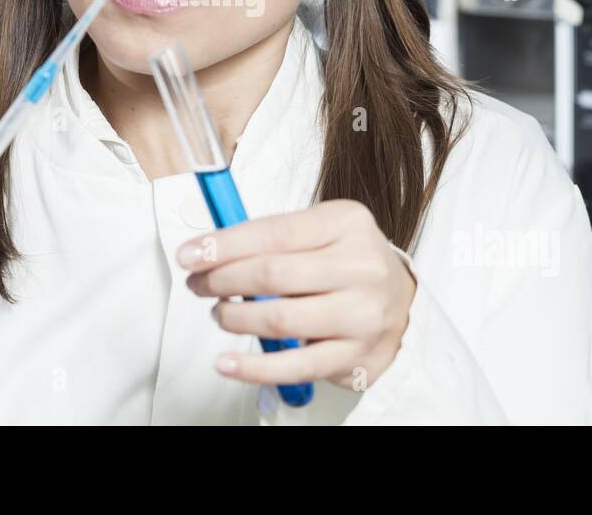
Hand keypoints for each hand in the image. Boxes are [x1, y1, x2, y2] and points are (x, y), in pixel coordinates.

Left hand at [177, 199, 415, 391]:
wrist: (402, 303)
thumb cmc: (348, 263)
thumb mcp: (322, 231)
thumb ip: (272, 238)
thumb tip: (209, 250)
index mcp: (347, 223)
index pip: (274, 232)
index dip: (224, 245)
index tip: (190, 254)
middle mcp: (361, 266)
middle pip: (273, 275)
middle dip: (222, 280)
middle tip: (198, 284)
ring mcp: (362, 314)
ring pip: (281, 320)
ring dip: (235, 319)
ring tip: (220, 314)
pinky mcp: (357, 356)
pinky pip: (295, 367)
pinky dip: (253, 367)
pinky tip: (227, 362)